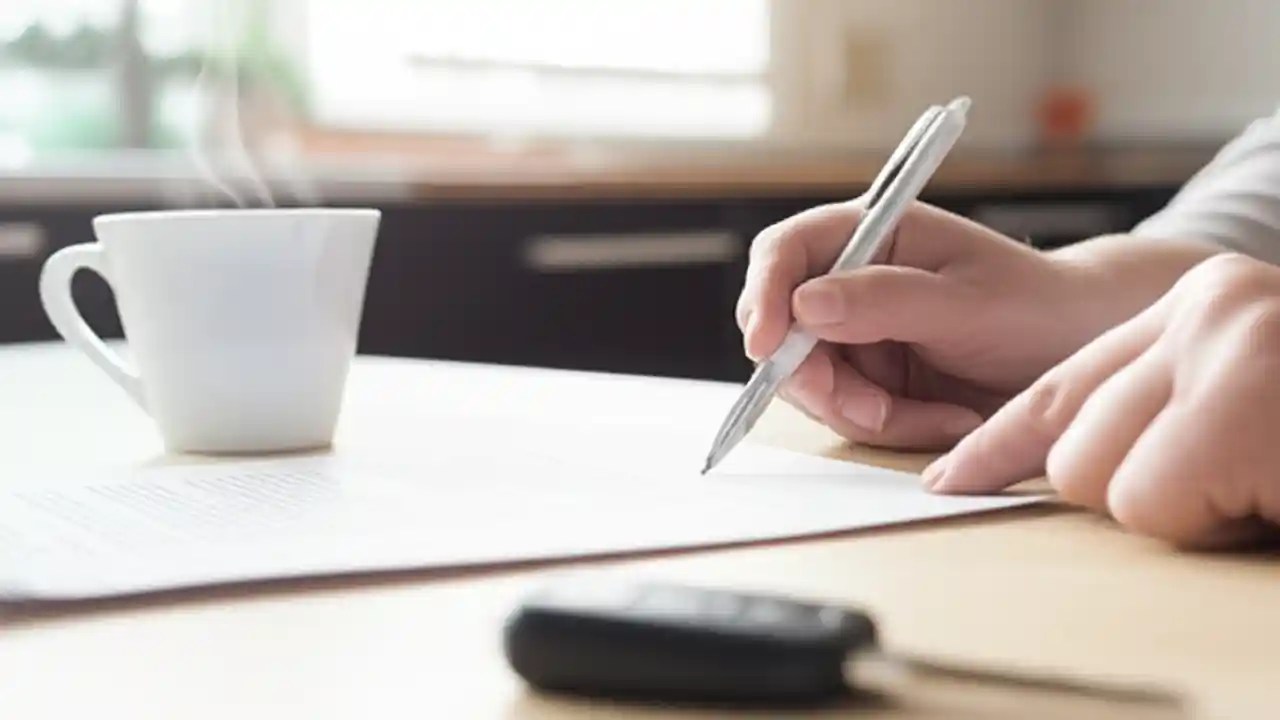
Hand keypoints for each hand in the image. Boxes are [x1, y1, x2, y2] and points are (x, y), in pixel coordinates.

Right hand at [736, 201, 1109, 448]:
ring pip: (810, 382)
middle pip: (781, 328)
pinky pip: (847, 413)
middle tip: (875, 411)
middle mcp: (851, 280)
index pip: (786, 251)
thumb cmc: (1037, 307)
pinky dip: (891, 427)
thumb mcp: (967, 302)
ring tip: (941, 416)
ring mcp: (855, 333)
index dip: (763, 294)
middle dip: (818, 378)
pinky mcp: (869, 379)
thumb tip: (804, 303)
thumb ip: (885, 300)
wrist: (1078, 355)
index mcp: (873, 233)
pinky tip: (946, 420)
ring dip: (865, 412)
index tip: (767, 346)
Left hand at [929, 254, 1279, 546]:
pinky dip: (1213, 528)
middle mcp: (1204, 312)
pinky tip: (1269, 497)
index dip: (1000, 443)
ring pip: (1093, 480)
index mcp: (1200, 304)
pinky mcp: (1241, 405)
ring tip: (1263, 486)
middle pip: (1067, 446)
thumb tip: (1072, 465)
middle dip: (1135, 492)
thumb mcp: (1248, 393)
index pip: (1063, 383)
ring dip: (1179, 514)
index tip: (947, 479)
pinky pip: (1152, 507)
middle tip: (1236, 488)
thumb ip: (1163, 409)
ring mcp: (1223, 349)